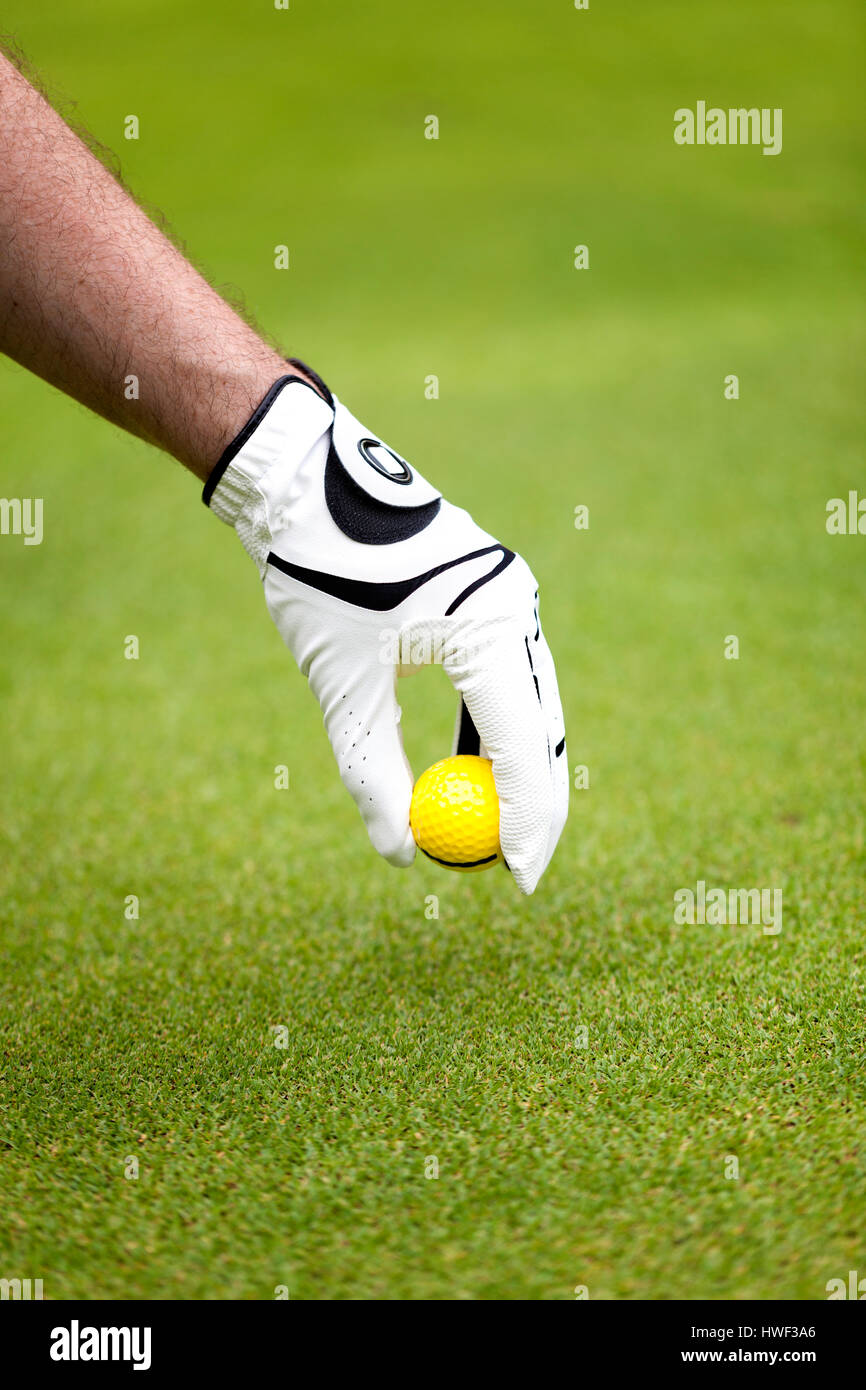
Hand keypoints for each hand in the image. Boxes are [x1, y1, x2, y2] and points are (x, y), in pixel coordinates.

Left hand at [204, 372, 567, 892]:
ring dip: (512, 768)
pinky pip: (506, 678)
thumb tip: (400, 850)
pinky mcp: (489, 594)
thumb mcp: (341, 684)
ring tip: (491, 832)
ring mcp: (507, 596)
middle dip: (534, 805)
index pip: (524, 744)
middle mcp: (514, 606)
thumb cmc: (316, 572)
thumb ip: (371, 770)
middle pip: (541, 728)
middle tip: (515, 868)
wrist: (302, 477)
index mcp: (490, 623)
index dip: (527, 821)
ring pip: (528, 705)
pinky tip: (469, 770)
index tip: (518, 880)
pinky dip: (491, 728)